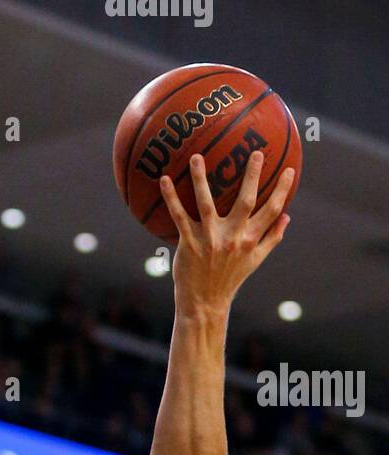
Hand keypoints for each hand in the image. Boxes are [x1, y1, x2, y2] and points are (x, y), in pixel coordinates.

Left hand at [161, 151, 293, 320]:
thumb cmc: (230, 279)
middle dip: (252, 176)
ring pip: (206, 203)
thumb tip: (287, 216)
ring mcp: (209, 239)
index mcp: (250, 240)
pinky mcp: (188, 243)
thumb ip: (271, 238)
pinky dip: (171, 198)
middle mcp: (232, 237)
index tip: (291, 169)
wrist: (204, 302)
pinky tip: (163, 180)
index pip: (272, 210)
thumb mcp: (254, 261)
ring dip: (200, 178)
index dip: (283, 190)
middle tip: (256, 151)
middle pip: (246, 201)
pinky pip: (178, 216)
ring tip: (196, 156)